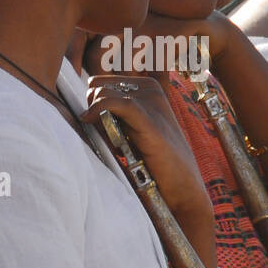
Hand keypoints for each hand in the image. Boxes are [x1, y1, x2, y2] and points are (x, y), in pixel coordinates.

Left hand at [80, 74, 212, 229]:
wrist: (181, 185)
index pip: (100, 82)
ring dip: (96, 117)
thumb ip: (116, 113)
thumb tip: (86, 109)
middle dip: (94, 108)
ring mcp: (149, 101)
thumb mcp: (134, 129)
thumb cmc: (156, 161)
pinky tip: (90, 121)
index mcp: (147, 86)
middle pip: (97, 86)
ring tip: (111, 141)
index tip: (101, 127)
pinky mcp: (147, 118)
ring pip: (100, 92)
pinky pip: (111, 102)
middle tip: (106, 135)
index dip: (93, 104)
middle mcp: (149, 88)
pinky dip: (96, 110)